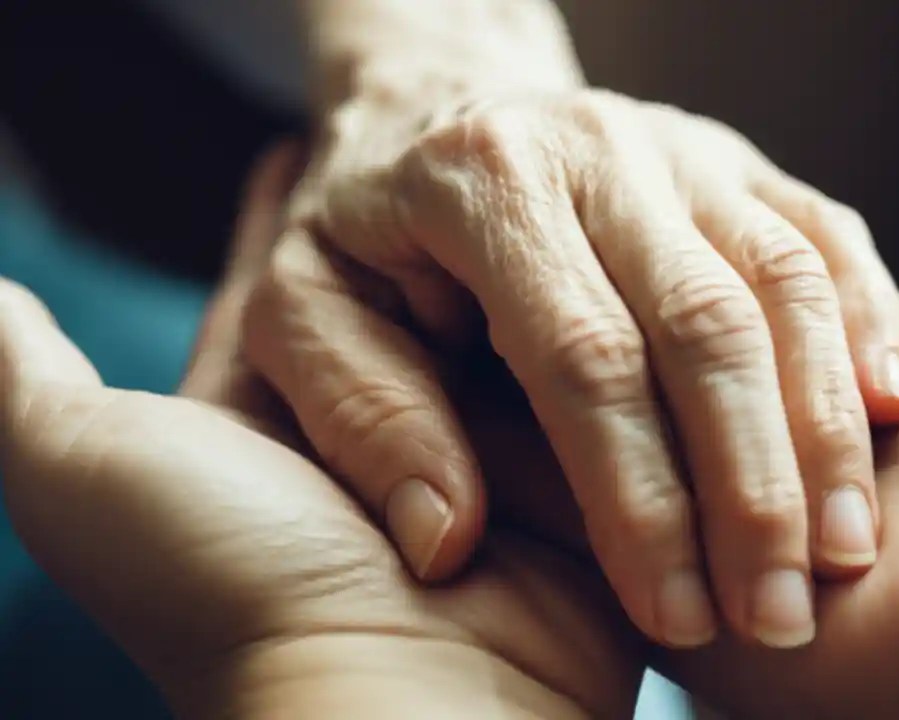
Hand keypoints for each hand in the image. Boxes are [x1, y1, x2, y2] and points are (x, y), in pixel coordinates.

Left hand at [0, 146, 640, 718]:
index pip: (266, 284)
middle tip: (429, 139)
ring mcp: (480, 450)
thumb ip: (25, 378)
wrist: (413, 707)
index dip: (272, 216)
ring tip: (520, 181)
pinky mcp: (569, 469)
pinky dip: (594, 330)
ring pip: (494, 321)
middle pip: (393, 295)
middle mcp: (374, 431)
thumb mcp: (86, 466)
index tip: (288, 153)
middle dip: (406, 227)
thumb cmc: (240, 586)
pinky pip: (583, 375)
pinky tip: (601, 260)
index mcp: (262, 413)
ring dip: (507, 263)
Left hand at [249, 87, 898, 648]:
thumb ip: (360, 412)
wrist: (436, 100)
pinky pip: (827, 236)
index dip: (636, 497)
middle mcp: (602, 150)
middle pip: (708, 323)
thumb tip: (444, 538)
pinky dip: (868, 325)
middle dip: (754, 483)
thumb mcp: (301, 309)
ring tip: (848, 551)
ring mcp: (685, 149)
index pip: (583, 355)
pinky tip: (890, 420)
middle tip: (782, 613)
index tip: (674, 615)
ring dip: (826, 426)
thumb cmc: (362, 228)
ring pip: (786, 281)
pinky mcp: (739, 163)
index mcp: (485, 184)